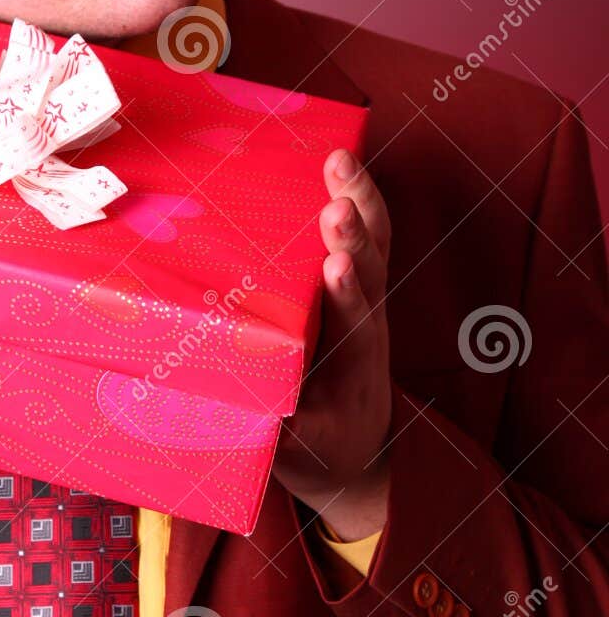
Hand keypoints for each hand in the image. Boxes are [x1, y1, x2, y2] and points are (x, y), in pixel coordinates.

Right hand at [269, 147, 392, 541]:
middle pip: (368, 278)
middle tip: (336, 207)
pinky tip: (339, 160)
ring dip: (360, 203)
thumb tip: (241, 410)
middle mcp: (367, 330)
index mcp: (350, 372)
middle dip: (352, 240)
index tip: (336, 269)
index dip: (346, 298)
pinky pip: (368, 236)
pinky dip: (358, 197)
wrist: (357, 446)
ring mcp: (367, 303)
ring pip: (374, 247)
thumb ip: (279, 434)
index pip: (354, 329)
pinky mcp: (359, 286)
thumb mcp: (297, 456)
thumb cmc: (318, 448)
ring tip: (339, 162)